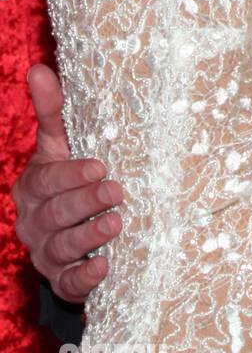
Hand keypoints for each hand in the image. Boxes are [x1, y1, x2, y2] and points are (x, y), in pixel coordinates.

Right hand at [12, 64, 122, 301]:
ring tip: (116, 223)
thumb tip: (37, 68)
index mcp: (33, 187)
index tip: (100, 166)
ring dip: (89, 238)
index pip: (47, 181)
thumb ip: (52, 110)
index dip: (71, 175)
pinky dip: (85, 278)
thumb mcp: (61, 143)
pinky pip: (69, 284)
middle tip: (117, 192)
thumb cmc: (70, 173)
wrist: (73, 225)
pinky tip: (105, 266)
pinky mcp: (62, 280)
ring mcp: (47, 253)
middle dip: (85, 203)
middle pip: (55, 215)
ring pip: (61, 249)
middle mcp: (34, 222)